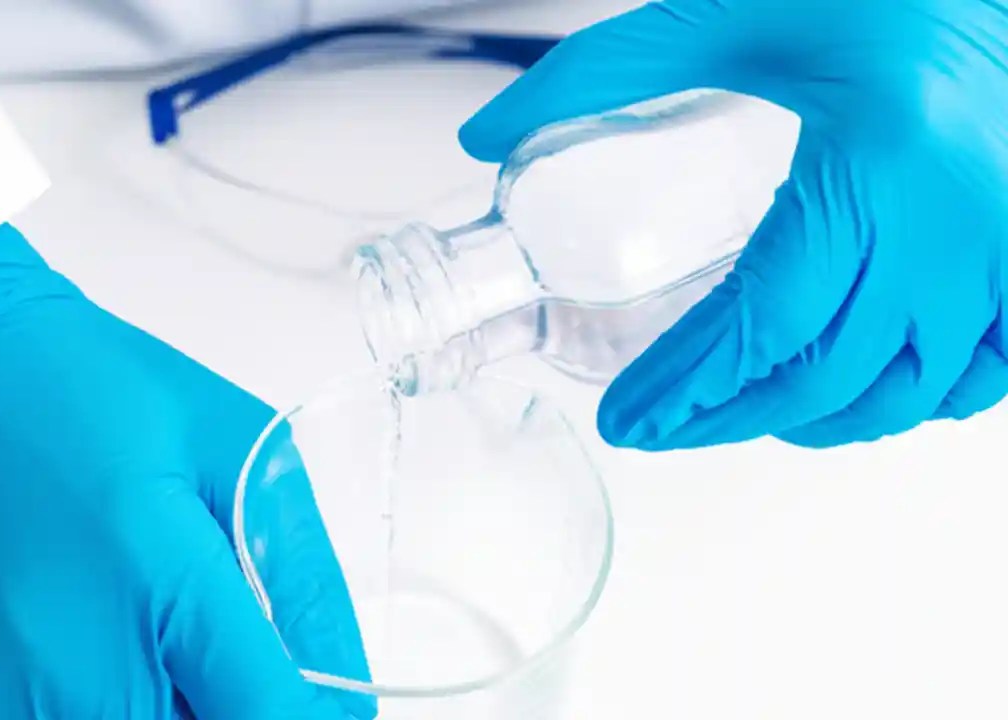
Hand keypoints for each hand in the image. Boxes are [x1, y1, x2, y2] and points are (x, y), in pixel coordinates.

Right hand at [0, 224, 370, 718]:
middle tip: (214, 642)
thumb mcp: (238, 450)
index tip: (318, 703)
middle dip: (225, 705)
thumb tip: (341, 690)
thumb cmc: (98, 392)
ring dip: (159, 706)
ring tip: (143, 629)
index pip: (270, 717)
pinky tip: (83, 644)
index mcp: (164, 580)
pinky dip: (88, 704)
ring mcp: (0, 693)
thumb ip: (302, 582)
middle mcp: (77, 659)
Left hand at [460, 0, 1007, 448]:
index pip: (764, 319)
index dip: (687, 386)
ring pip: (905, 395)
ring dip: (812, 421)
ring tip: (738, 414)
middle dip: (726, 419)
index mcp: (879, 160)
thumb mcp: (729, 17)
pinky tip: (853, 394)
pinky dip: (911, 403)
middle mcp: (958, 224)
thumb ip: (600, 70)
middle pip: (824, 377)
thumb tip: (486, 133)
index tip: (627, 418)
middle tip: (659, 428)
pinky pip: (984, 377)